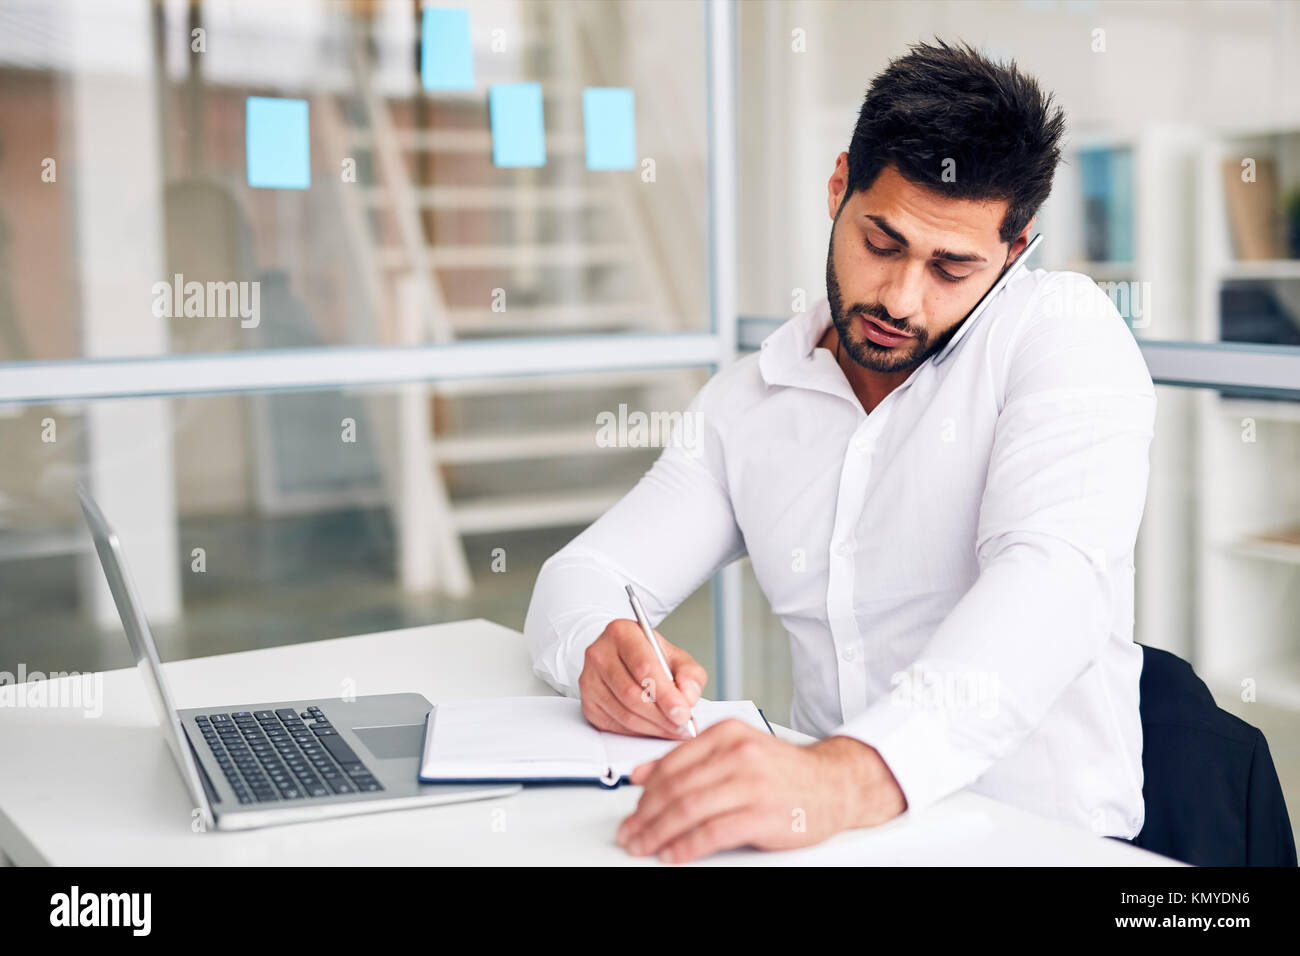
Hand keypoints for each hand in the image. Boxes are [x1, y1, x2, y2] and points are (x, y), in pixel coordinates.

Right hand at [578, 618, 706, 738]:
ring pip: (623, 713)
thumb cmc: (649, 656)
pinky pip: (615, 725)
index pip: (644, 667)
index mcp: (621, 632)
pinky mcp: (588, 703)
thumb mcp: (676, 656)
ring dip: (653, 727)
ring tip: (673, 729)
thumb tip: (688, 697)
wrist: (622, 658)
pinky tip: (654, 728)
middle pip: (631, 693)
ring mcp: (589, 679)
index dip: (665, 694)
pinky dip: (639, 732)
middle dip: (661, 715)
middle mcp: (600, 654)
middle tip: (682, 725)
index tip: (683, 712)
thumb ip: (690, 674)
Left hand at [615, 721, 906, 862]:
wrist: (834, 784)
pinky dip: (685, 847)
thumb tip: (642, 774)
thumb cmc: (783, 771)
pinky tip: (672, 855)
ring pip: (688, 810)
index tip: (631, 810)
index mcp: (727, 734)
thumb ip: (691, 758)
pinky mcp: (762, 814)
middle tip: (630, 833)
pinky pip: (711, 833)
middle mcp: (738, 754)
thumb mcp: (737, 750)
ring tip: (643, 846)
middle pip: (675, 789)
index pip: (672, 764)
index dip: (645, 792)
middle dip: (645, 816)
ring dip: (657, 833)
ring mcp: (751, 784)